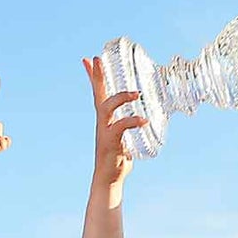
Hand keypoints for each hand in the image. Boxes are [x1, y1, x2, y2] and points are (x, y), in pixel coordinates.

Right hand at [83, 56, 146, 186]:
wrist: (109, 179)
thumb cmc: (117, 158)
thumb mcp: (125, 137)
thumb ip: (133, 127)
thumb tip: (149, 118)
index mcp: (105, 118)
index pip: (98, 92)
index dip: (94, 76)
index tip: (89, 59)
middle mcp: (102, 122)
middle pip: (98, 94)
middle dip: (96, 76)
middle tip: (96, 59)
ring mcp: (104, 131)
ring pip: (107, 107)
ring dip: (120, 98)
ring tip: (135, 94)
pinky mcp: (110, 142)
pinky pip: (121, 127)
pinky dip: (132, 122)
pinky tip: (143, 121)